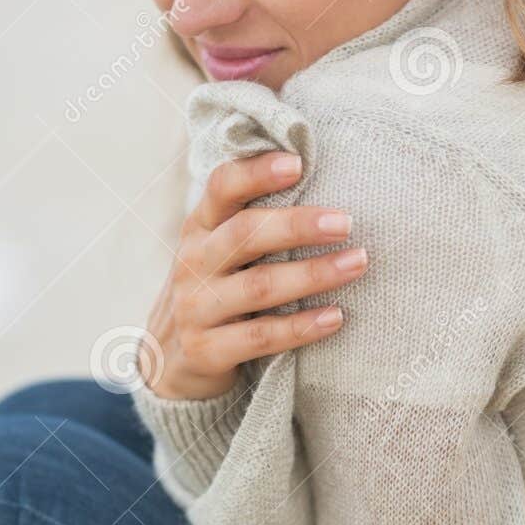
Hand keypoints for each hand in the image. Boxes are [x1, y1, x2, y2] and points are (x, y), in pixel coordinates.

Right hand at [140, 150, 367, 400]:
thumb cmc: (211, 291)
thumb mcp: (216, 250)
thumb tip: (316, 180)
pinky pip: (260, 337)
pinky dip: (300, 327)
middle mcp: (193, 262)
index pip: (222, 188)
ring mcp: (196, 307)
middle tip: (346, 222)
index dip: (257, 173)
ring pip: (259, 287)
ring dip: (313, 274)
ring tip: (357, 263)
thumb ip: (250, 221)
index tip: (298, 163)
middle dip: (297, 225)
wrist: (167, 361)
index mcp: (200, 228)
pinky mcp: (205, 350)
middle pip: (245, 234)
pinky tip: (335, 317)